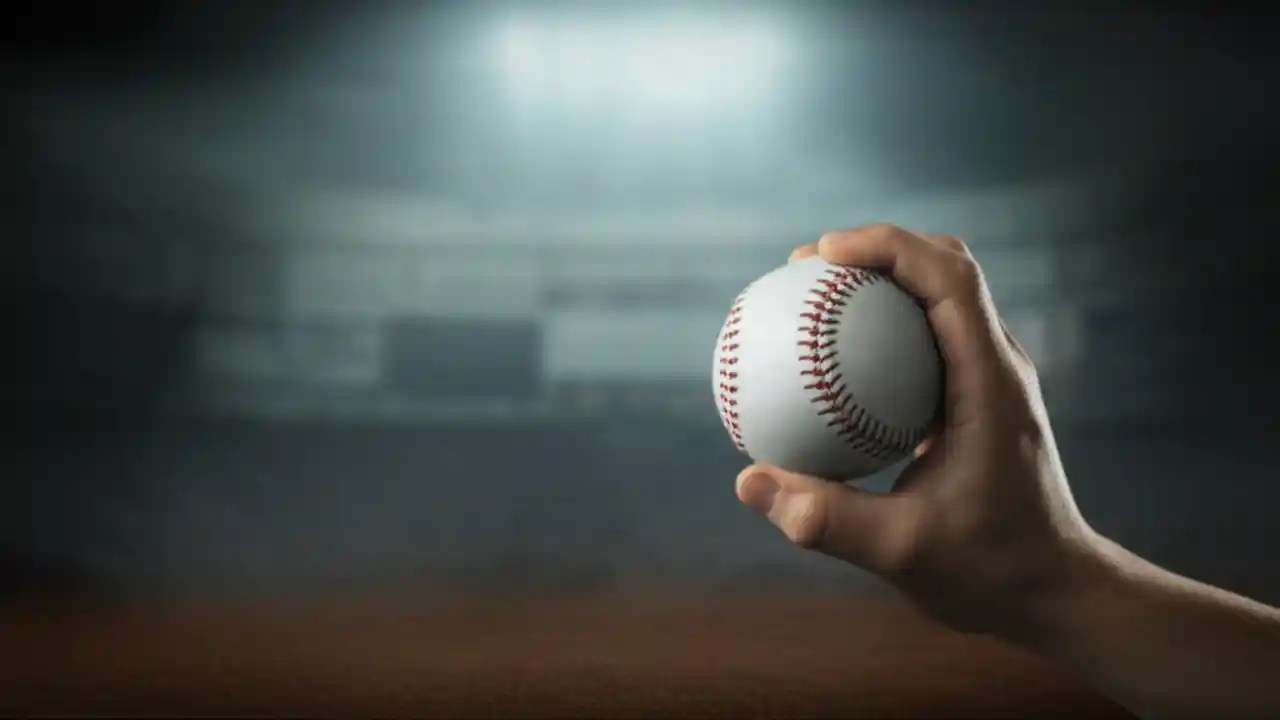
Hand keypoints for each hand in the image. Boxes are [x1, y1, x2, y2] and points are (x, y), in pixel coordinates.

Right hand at [735, 223, 1097, 636]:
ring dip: (881, 282)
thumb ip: (826, 518)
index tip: (820, 253)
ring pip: (940, 298)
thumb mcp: (901, 554)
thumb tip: (748, 481)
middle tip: (805, 267)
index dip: (887, 246)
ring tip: (810, 300)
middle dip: (878, 248)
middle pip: (946, 268)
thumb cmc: (988, 573)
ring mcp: (992, 380)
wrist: (1054, 593)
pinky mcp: (978, 400)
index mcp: (990, 382)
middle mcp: (998, 366)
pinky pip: (928, 341)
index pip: (949, 278)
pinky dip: (881, 330)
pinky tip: (830, 366)